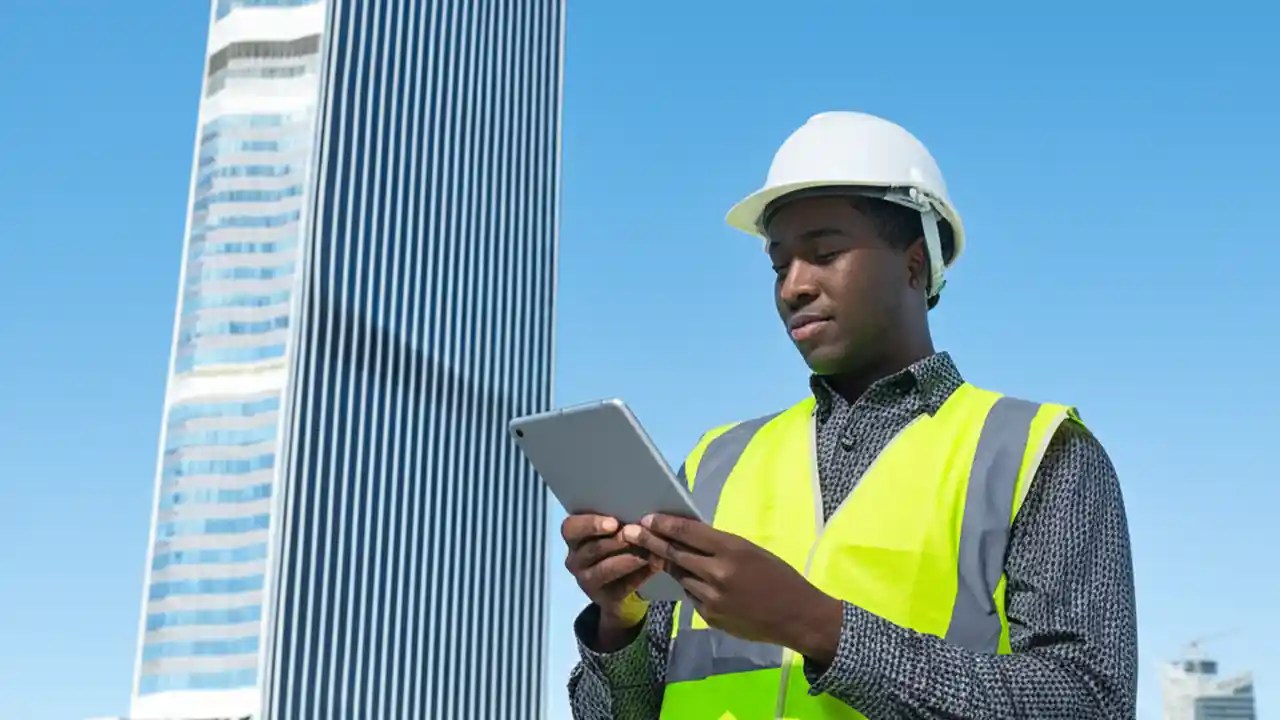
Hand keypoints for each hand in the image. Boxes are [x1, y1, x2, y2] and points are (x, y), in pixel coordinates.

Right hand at [561, 514, 659, 647]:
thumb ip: (620, 523)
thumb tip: (643, 515)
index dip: (590, 524)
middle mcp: (575, 560)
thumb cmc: (615, 547)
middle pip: (590, 549)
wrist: (617, 586)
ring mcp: (587, 581)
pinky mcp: (604, 598)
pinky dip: (640, 576)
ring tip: (649, 552)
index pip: (571, 528)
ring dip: (628, 559)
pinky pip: (622, 587)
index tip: (614, 523)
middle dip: (615, 542)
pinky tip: (655, 566)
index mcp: (574, 539)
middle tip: (635, 535)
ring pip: (604, 569)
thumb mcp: (612, 533)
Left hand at [622, 514, 842, 663]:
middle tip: (630, 532)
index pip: (688, 532)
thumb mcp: (751, 551)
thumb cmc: (779, 577)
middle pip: (674, 554)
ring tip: (654, 552)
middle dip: (650, 541)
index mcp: (731, 549)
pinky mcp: (709, 616)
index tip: (647, 518)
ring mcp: (711, 598)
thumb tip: (689, 538)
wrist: (797, 616)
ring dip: (669, 564)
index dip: (664, 524)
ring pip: (680, 576)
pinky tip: (694, 581)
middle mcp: (717, 573)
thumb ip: (719, 546)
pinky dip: (690, 586)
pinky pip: (691, 595)